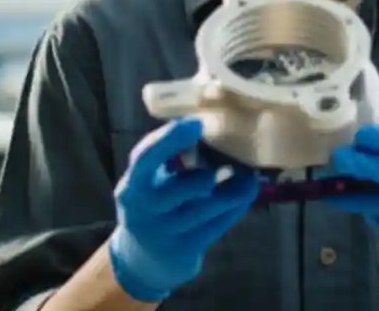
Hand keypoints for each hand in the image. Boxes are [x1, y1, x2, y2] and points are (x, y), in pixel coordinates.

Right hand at [108, 117, 260, 300]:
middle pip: (186, 185)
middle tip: (231, 154)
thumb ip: (166, 155)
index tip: (197, 123)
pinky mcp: (188, 248)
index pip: (145, 159)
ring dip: (235, 185)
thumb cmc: (152, 203)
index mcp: (132, 186)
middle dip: (211, 169)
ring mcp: (167, 233)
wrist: (144, 258)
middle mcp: (146, 211)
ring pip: (212, 204)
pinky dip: (237, 202)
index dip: (170, 139)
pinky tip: (246, 189)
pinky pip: (221, 221)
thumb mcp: (147, 180)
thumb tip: (203, 120)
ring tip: (246, 170)